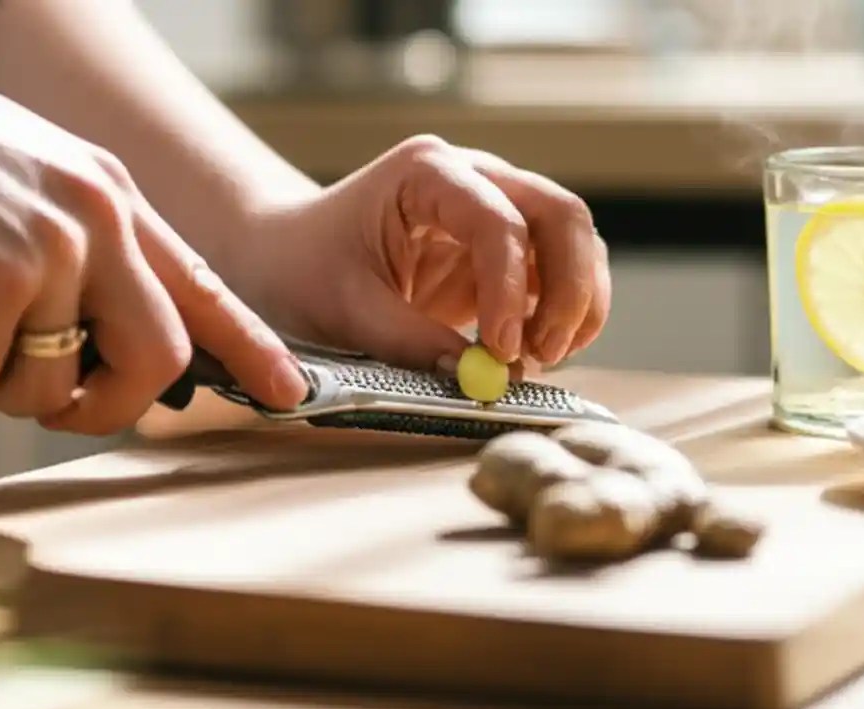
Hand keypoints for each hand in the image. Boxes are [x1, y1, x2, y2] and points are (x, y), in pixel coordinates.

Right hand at [0, 92, 306, 433]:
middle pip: (160, 358)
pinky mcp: (1, 275)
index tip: (292, 391)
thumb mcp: (35, 191)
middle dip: (111, 403)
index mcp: (110, 197)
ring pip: (59, 385)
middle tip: (65, 402)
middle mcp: (97, 216)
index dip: (253, 347)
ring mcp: (51, 244)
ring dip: (7, 385)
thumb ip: (93, 256)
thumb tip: (136, 347)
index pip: (204, 285)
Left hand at [228, 135, 610, 372]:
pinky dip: (566, 315)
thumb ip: (409, 342)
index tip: (501, 350)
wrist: (287, 256)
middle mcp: (474, 177)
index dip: (508, 287)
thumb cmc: (300, 269)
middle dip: (568, 289)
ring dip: (576, 304)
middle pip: (561, 214)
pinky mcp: (508, 252)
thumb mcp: (342, 311)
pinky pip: (563, 274)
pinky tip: (537, 353)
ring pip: (577, 241)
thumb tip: (477, 380)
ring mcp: (498, 209)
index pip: (496, 220)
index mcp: (425, 173)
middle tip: (543, 354)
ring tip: (540, 359)